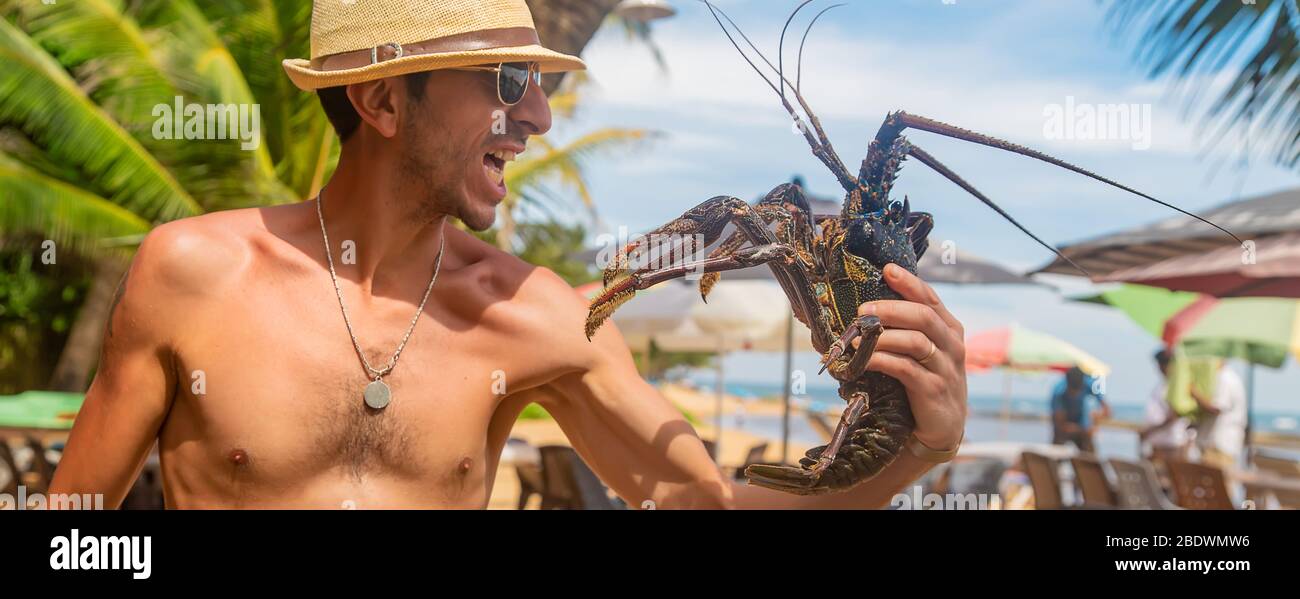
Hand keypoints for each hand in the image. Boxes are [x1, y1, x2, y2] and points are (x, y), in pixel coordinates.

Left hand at [854, 264, 967, 450]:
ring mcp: (945, 368)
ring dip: (883, 337)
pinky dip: (882, 361)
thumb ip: (906, 330)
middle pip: (923, 317)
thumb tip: (867, 309)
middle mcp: (952, 344)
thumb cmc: (925, 381)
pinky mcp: (933, 390)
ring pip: (916, 341)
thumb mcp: (922, 352)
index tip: (887, 270)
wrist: (942, 426)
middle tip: (862, 311)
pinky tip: (864, 360)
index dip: (909, 283)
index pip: (930, 299)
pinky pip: (906, 369)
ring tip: (857, 338)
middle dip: (890, 309)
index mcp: (949, 328)